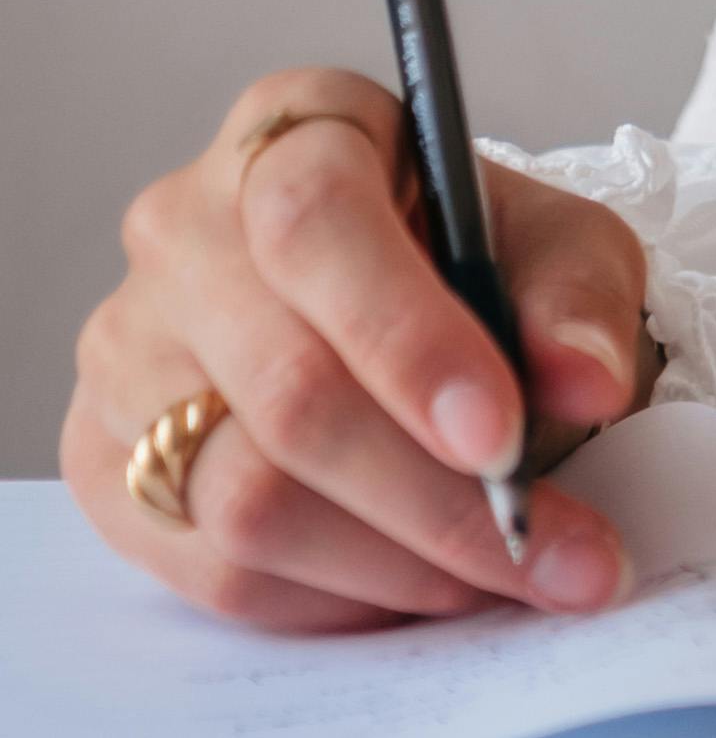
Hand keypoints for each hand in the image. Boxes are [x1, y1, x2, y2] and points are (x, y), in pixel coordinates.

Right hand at [64, 69, 652, 632]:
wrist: (428, 329)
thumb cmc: (490, 271)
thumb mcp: (567, 251)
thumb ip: (580, 301)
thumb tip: (584, 379)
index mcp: (294, 137)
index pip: (313, 226)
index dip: (407, 344)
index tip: (500, 439)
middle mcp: (182, 232)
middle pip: (288, 390)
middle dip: (443, 501)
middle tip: (561, 559)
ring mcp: (131, 351)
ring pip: (248, 499)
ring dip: (405, 565)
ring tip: (512, 576)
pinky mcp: (110, 462)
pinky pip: (217, 570)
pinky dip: (342, 600)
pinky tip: (422, 583)